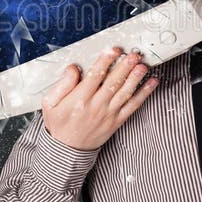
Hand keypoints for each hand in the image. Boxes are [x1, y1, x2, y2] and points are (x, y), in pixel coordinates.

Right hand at [41, 47, 158, 150]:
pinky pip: (133, 106)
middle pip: (113, 82)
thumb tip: (73, 69)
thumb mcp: (50, 104)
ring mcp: (108, 114)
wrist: (67, 150)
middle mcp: (96, 106)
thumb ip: (61, 84)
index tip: (113, 50)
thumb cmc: (59, 125)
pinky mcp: (117, 121)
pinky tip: (152, 83)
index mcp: (79, 99)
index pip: (95, 75)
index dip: (105, 61)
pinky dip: (144, 94)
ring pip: (125, 92)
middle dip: (125, 66)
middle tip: (133, 54)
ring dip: (136, 78)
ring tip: (143, 65)